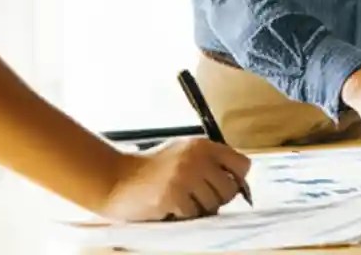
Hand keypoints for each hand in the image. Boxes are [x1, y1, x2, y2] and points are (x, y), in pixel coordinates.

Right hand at [100, 138, 250, 221]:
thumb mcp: (184, 153)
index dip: (237, 179)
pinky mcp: (173, 196)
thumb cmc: (153, 169)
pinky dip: (183, 215)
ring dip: (199, 209)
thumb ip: (211, 162)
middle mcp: (197, 158)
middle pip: (230, 189)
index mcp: (203, 145)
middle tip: (199, 198)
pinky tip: (169, 205)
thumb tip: (240, 183)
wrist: (118, 178)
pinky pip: (193, 215)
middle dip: (218, 199)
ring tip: (182, 200)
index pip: (242, 164)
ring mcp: (185, 177)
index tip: (224, 186)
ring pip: (214, 205)